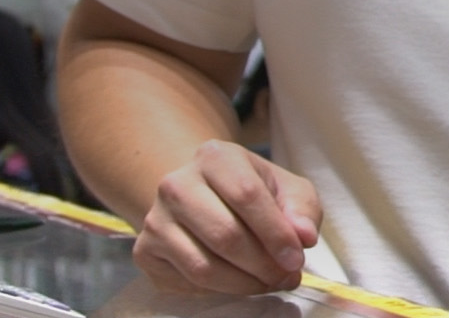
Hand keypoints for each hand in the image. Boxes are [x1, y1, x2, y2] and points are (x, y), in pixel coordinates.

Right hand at [133, 140, 322, 295]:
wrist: (203, 196)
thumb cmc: (252, 191)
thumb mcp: (287, 189)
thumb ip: (302, 210)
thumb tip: (304, 237)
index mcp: (216, 156)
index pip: (246, 195)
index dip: (276, 234)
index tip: (296, 259)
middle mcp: (176, 184)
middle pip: (224, 235)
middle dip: (263, 265)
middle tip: (286, 277)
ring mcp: (155, 220)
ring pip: (203, 267)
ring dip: (244, 284)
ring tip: (268, 283)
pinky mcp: (145, 252)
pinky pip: (186, 283)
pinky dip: (220, 291)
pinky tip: (239, 282)